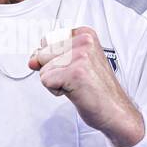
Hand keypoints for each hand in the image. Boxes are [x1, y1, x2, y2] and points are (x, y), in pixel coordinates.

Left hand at [28, 25, 144, 146]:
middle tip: (77, 78)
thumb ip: (51, 57)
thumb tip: (31, 60)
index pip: (48, 41)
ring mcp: (80, 56)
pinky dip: (56, 91)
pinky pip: (46, 81)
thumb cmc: (97, 90)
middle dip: (54, 70)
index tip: (73, 67)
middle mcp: (84, 41)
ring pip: (43, 69)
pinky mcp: (74, 72)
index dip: (55, 59)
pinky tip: (75, 91)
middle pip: (43, 53)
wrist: (115, 111)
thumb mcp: (74, 64)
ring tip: (77, 85)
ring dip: (56, 82)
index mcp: (85, 34)